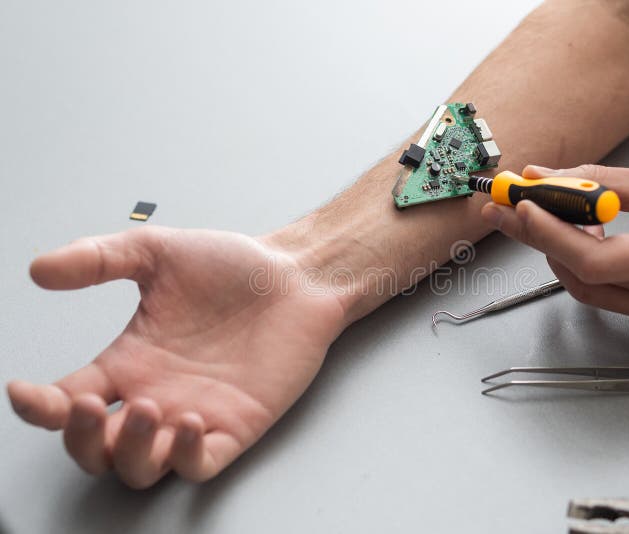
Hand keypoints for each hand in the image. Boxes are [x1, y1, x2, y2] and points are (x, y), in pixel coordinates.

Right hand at [7, 227, 344, 486]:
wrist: (296, 276)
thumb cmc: (234, 267)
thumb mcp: (157, 252)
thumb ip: (99, 259)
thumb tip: (39, 270)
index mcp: (131, 361)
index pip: (68, 400)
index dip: (39, 407)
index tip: (23, 390)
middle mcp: (156, 394)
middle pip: (96, 449)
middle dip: (81, 440)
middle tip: (89, 407)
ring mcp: (194, 415)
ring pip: (141, 467)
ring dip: (130, 451)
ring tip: (149, 408)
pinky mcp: (236, 426)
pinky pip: (199, 464)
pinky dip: (184, 457)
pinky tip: (188, 421)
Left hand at [481, 164, 628, 338]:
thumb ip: (596, 182)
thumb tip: (541, 179)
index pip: (595, 260)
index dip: (550, 235)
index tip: (522, 207)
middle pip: (582, 277)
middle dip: (540, 240)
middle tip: (513, 210)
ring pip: (588, 292)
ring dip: (561, 255)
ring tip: (557, 221)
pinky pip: (608, 300)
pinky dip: (588, 271)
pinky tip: (591, 244)